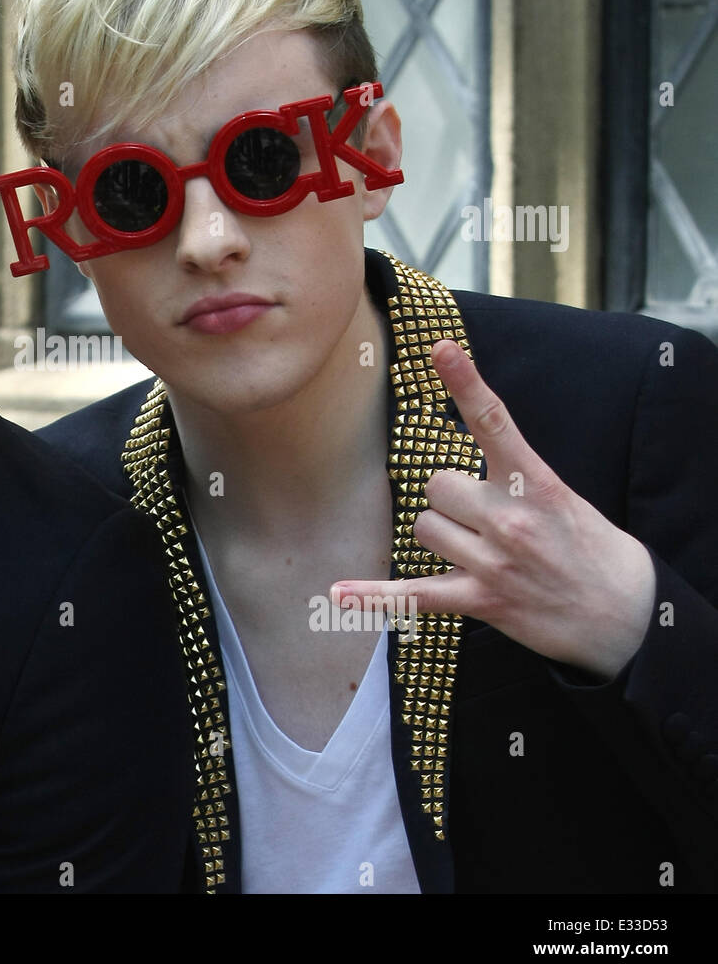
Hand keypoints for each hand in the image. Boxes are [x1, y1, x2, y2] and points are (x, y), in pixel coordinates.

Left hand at [330, 339, 654, 681]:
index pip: (493, 421)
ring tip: (480, 553)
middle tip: (483, 519)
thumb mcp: (560, 497)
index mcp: (534, 483)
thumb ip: (511, 476)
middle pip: (436, 484)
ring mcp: (492, 561)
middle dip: (450, 497)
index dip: (465, 382)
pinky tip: (338, 593)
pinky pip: (413, 594)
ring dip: (440, 536)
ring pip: (423, 528)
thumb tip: (458, 466)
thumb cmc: (590, 549)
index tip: (441, 348)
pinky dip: (374, 596)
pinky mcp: (480, 600)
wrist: (626, 615)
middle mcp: (510, 518)